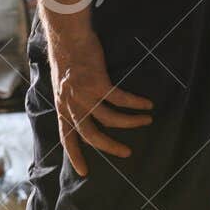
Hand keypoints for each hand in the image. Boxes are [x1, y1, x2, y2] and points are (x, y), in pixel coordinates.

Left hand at [48, 25, 152, 173]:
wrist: (68, 37)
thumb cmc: (68, 59)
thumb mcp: (63, 86)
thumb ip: (71, 101)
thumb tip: (82, 112)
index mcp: (62, 107)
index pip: (67, 137)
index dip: (75, 155)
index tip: (84, 172)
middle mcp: (72, 104)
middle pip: (91, 135)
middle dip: (109, 147)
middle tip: (126, 153)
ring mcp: (84, 94)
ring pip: (110, 119)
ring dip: (130, 122)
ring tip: (146, 121)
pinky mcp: (98, 82)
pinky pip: (121, 99)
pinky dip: (135, 103)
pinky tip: (147, 104)